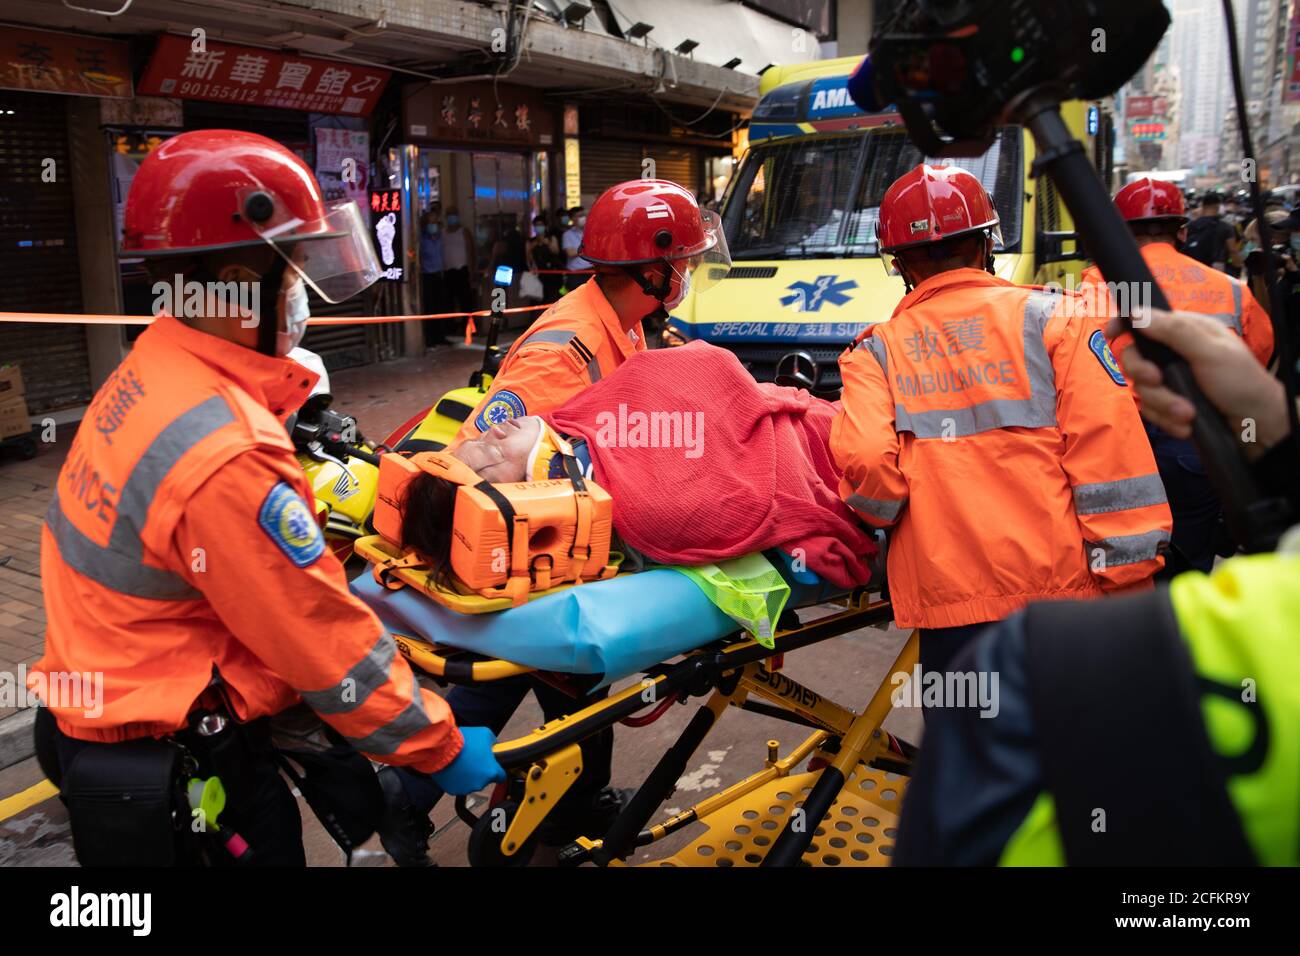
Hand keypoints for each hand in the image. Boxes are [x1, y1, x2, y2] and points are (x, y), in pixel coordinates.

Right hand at [429, 726, 505, 795]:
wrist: (442, 747)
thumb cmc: (463, 741)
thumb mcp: (486, 734)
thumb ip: (493, 743)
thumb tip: (494, 745)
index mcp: (491, 771)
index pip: (501, 777)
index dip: (497, 770)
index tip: (494, 767)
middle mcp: (480, 783)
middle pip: (485, 779)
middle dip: (481, 771)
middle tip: (474, 760)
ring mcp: (466, 788)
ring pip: (471, 783)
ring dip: (469, 775)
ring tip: (463, 762)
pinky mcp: (453, 790)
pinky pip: (458, 785)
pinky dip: (457, 779)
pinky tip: (456, 768)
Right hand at [1108, 307, 1287, 459]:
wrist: (1256, 426)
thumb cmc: (1240, 381)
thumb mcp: (1210, 352)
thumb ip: (1174, 331)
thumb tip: (1136, 313)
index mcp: (1185, 332)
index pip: (1147, 321)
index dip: (1124, 324)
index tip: (1110, 333)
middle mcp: (1174, 355)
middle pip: (1135, 360)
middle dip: (1146, 377)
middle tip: (1159, 382)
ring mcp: (1171, 381)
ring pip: (1142, 391)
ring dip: (1164, 405)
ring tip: (1188, 415)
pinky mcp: (1170, 405)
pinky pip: (1151, 412)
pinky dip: (1167, 421)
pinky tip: (1186, 426)